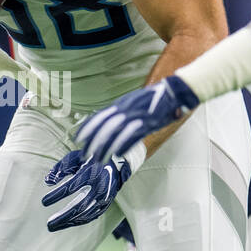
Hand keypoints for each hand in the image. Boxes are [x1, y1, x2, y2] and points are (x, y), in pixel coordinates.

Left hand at [42, 148, 135, 231]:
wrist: (115, 165)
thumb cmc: (89, 160)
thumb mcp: (75, 158)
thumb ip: (60, 168)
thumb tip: (47, 182)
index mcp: (90, 172)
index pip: (71, 186)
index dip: (57, 195)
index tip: (43, 202)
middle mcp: (99, 186)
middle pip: (80, 206)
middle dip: (63, 216)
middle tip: (48, 224)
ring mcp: (104, 197)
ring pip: (86, 214)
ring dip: (68, 222)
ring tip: (53, 226)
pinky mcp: (106, 204)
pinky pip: (91, 216)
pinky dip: (78, 221)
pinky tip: (66, 223)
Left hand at [77, 75, 199, 162]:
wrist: (173, 91)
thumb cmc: (152, 99)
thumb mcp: (132, 103)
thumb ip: (120, 113)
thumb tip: (106, 124)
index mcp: (121, 104)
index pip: (99, 116)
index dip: (87, 128)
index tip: (77, 139)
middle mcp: (126, 109)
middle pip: (105, 126)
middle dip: (93, 141)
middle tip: (84, 154)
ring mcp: (137, 115)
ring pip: (117, 131)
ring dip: (106, 146)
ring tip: (99, 159)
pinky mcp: (149, 122)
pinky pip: (134, 134)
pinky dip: (125, 144)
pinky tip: (118, 154)